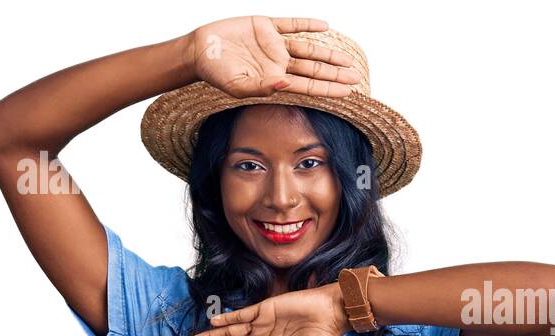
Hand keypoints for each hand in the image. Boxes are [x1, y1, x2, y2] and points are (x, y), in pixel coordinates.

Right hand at [182, 16, 361, 98]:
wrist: (199, 50)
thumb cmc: (216, 73)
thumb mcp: (237, 86)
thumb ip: (261, 87)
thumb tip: (284, 84)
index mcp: (274, 79)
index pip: (308, 85)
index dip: (328, 88)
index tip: (348, 92)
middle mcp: (278, 62)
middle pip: (313, 68)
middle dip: (334, 74)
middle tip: (355, 78)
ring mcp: (273, 44)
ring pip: (307, 49)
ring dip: (327, 53)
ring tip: (347, 59)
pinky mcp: (265, 26)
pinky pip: (290, 24)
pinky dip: (306, 24)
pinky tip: (324, 26)